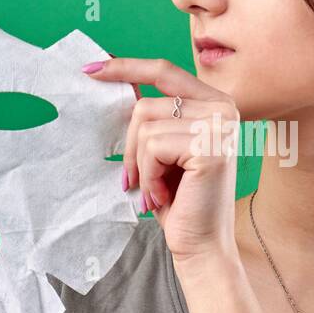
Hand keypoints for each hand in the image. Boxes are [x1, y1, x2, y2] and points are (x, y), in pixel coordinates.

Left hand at [83, 56, 240, 263]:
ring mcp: (220, 126)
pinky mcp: (210, 147)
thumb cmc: (181, 201)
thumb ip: (152, 116)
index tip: (90, 69)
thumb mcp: (163, 150)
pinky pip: (153, 147)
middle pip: (146, 104)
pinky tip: (164, 195)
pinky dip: (149, 176)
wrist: (202, 245)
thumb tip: (115, 81)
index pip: (164, 71)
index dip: (126, 67)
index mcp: (215, 103)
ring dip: (141, 165)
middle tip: (136, 180)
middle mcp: (223, 109)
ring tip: (157, 190)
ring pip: (146, 126)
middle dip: (131, 146)